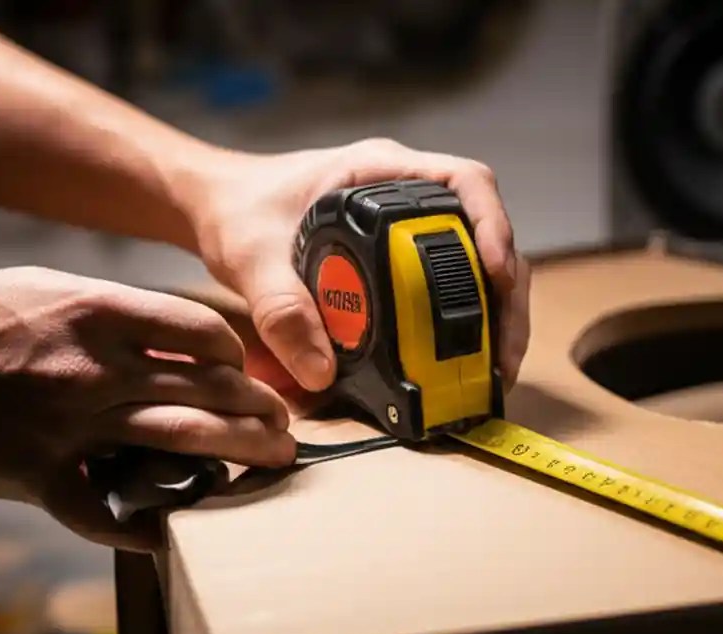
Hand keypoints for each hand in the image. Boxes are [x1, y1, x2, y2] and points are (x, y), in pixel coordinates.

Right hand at [0, 267, 294, 550]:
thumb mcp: (46, 285)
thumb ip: (112, 305)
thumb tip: (173, 325)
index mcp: (99, 312)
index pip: (202, 333)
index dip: (238, 356)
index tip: (246, 373)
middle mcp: (97, 368)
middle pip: (209, 392)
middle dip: (260, 412)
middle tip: (285, 427)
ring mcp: (73, 425)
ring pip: (181, 442)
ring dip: (238, 456)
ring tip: (271, 462)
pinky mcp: (43, 475)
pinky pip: (105, 512)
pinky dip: (143, 528)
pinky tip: (173, 534)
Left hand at [182, 138, 531, 392]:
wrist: (217, 205)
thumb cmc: (237, 210)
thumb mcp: (250, 257)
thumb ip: (279, 309)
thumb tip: (319, 371)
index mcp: (380, 173)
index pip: (464, 181)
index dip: (492, 225)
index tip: (496, 272)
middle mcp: (406, 193)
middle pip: (486, 232)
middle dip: (505, 293)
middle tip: (505, 351)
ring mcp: (409, 224)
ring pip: (477, 261)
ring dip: (495, 312)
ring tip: (495, 366)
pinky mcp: (401, 256)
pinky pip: (453, 281)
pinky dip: (469, 318)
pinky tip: (468, 356)